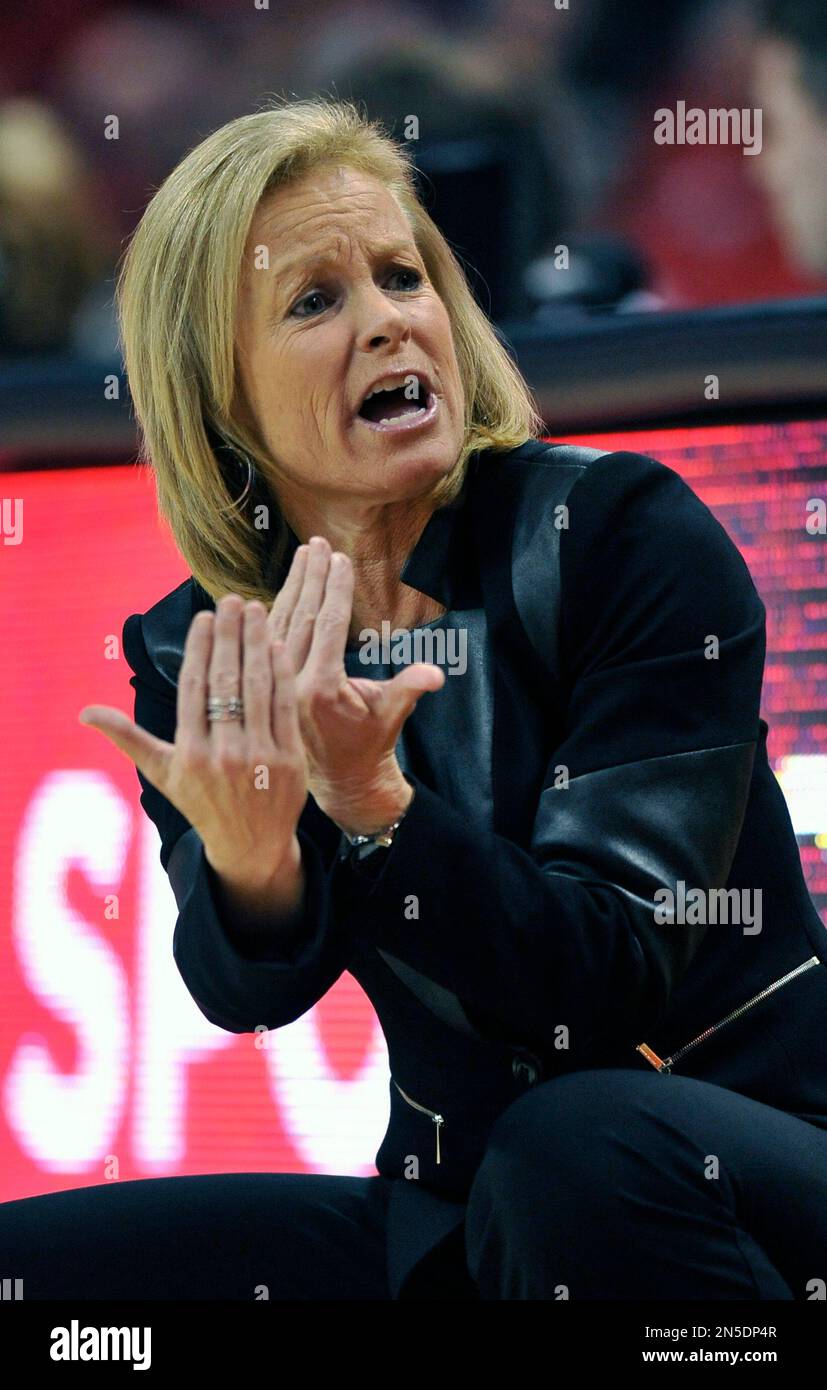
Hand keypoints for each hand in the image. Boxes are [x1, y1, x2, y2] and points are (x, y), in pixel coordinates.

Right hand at [79, 598, 307, 905]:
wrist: (250, 846)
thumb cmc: (201, 802)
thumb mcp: (162, 773)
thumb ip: (127, 737)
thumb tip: (85, 713)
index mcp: (190, 754)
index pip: (194, 688)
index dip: (200, 648)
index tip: (205, 616)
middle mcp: (223, 754)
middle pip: (227, 682)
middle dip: (230, 636)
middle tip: (233, 601)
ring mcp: (259, 757)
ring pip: (258, 688)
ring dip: (258, 644)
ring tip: (256, 611)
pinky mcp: (290, 759)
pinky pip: (285, 706)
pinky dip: (282, 673)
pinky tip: (279, 643)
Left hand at [267, 535, 444, 832]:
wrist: (340, 779)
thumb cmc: (370, 744)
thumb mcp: (392, 715)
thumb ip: (409, 688)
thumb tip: (436, 673)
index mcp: (321, 688)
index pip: (328, 626)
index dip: (336, 590)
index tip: (341, 559)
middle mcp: (292, 683)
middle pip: (301, 618)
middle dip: (312, 578)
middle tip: (318, 544)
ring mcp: (278, 682)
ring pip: (282, 623)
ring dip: (293, 586)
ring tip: (304, 554)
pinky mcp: (272, 681)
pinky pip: (273, 637)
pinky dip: (278, 608)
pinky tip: (284, 584)